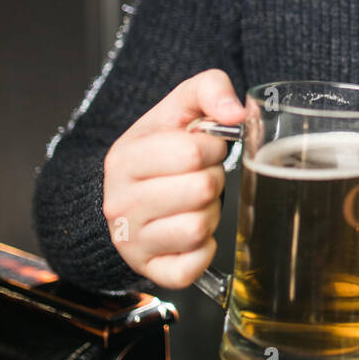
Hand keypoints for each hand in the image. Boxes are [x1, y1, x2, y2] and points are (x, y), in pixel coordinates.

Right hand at [102, 69, 245, 289]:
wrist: (124, 194)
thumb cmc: (157, 151)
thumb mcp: (177, 109)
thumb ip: (209, 89)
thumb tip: (237, 112)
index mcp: (125, 159)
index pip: (192, 151)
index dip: (212, 148)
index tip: (204, 149)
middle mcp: (120, 203)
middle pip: (201, 189)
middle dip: (213, 179)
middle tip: (201, 177)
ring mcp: (132, 241)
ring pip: (198, 228)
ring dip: (210, 215)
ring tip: (195, 203)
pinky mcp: (149, 270)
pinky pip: (191, 268)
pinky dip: (203, 252)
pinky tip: (194, 234)